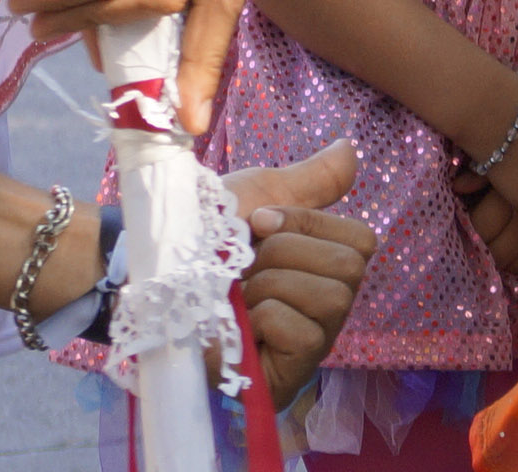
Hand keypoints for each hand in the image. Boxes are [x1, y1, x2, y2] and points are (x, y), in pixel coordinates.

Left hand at [224, 140, 376, 396]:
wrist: (156, 278)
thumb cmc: (206, 239)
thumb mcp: (258, 198)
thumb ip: (309, 180)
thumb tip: (350, 147)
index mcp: (323, 262)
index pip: (361, 240)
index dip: (310, 224)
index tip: (260, 223)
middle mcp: (328, 302)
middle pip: (350, 266)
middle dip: (286, 252)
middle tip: (246, 264)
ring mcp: (314, 339)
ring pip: (329, 297)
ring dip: (271, 284)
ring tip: (238, 295)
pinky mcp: (292, 369)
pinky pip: (301, 331)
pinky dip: (263, 317)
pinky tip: (239, 323)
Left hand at [450, 172, 517, 275]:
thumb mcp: (505, 152)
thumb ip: (479, 174)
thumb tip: (458, 187)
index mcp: (506, 201)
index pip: (481, 231)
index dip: (473, 232)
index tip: (471, 229)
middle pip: (500, 253)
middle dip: (490, 254)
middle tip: (486, 246)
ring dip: (512, 262)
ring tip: (506, 252)